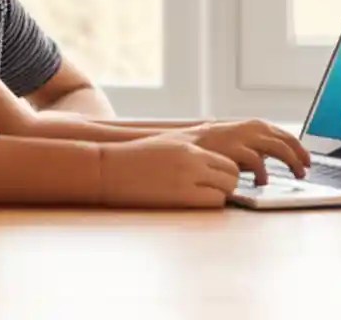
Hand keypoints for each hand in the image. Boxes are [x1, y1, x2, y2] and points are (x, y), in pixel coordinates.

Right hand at [98, 135, 239, 207]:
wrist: (108, 168)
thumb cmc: (133, 157)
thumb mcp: (166, 142)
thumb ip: (191, 142)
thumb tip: (210, 135)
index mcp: (190, 147)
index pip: (228, 162)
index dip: (226, 175)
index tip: (217, 182)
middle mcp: (193, 159)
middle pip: (232, 176)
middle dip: (227, 186)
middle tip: (212, 192)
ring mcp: (189, 177)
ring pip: (226, 190)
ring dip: (218, 196)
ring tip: (201, 198)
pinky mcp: (182, 196)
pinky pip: (213, 202)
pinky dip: (209, 205)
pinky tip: (194, 204)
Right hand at [173, 120, 310, 184]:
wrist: (186, 144)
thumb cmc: (211, 147)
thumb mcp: (237, 144)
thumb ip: (254, 149)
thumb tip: (270, 161)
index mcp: (255, 126)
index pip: (286, 136)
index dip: (299, 149)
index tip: (306, 161)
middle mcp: (253, 128)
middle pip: (287, 140)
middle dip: (300, 156)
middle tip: (306, 170)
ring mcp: (245, 137)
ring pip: (280, 148)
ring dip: (292, 162)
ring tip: (296, 175)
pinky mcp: (235, 148)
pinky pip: (258, 160)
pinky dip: (264, 172)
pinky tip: (263, 181)